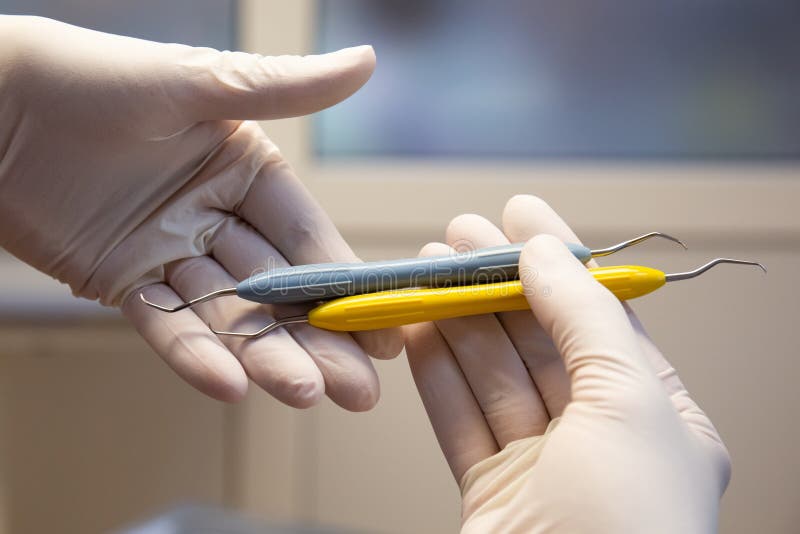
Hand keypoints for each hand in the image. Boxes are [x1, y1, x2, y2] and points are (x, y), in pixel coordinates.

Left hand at [0, 16, 401, 407]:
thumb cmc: (92, 77)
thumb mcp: (195, 83)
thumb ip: (282, 88)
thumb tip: (366, 61)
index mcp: (245, 171)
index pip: (306, 235)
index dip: (345, 283)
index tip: (384, 327)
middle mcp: (216, 216)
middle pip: (276, 288)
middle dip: (317, 340)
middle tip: (360, 391)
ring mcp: (172, 252)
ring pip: (228, 315)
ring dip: (265, 358)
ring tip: (305, 395)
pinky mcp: (123, 282)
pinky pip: (165, 324)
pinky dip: (193, 355)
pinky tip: (229, 386)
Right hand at [404, 195, 729, 532]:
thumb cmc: (627, 529)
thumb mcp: (627, 404)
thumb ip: (584, 318)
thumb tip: (543, 251)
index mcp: (658, 417)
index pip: (603, 317)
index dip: (561, 259)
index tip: (520, 212)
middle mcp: (601, 440)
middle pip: (540, 341)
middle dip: (498, 283)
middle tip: (456, 235)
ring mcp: (544, 468)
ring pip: (493, 376)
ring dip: (459, 320)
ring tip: (426, 271)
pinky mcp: (491, 493)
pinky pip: (462, 418)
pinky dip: (437, 372)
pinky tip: (418, 328)